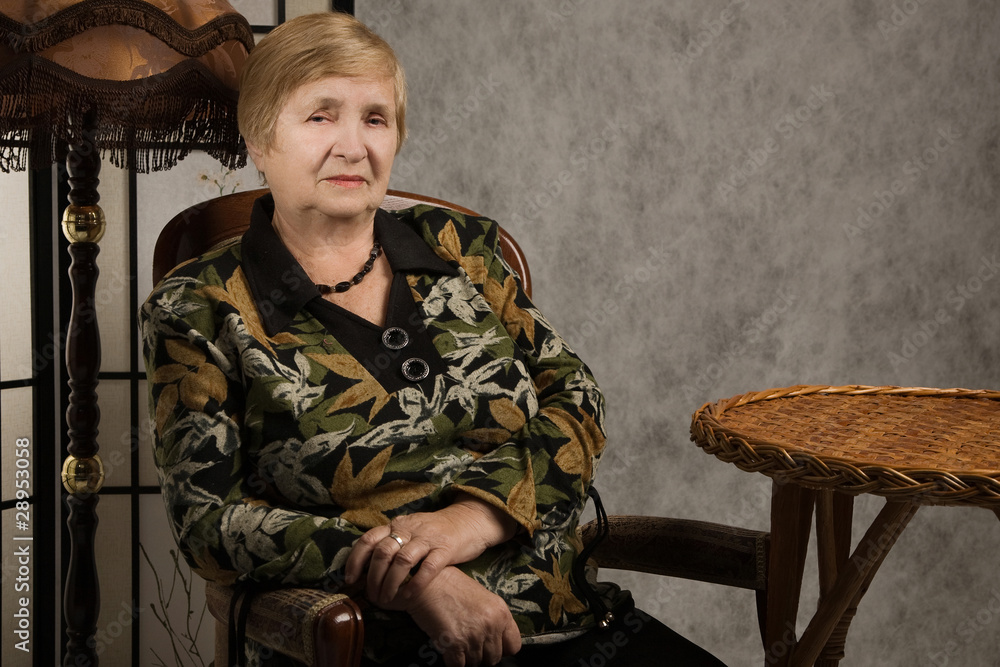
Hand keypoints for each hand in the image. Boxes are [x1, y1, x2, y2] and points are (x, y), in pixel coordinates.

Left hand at [345, 493, 516, 605]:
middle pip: (383, 552)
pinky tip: (409, 596)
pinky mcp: (446, 548)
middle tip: (372, 595)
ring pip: (402, 560)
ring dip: (391, 583)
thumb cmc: (435, 532)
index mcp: (398, 524)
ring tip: (388, 599)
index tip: (350, 580)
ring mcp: (428, 538)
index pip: (368, 539)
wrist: (468, 521)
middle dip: (373, 577)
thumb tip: (365, 568)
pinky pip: (428, 568)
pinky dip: (416, 584)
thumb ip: (391, 543)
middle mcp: (410, 529)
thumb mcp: (410, 531)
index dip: (356, 560)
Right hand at [398, 566, 521, 666]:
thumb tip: (494, 639)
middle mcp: (491, 625)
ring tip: (457, 642)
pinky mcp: (455, 644)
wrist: (426, 581)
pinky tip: (447, 648)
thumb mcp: (481, 597)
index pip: (514, 645)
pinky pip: (458, 666)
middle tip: (469, 644)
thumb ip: (492, 617)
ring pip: (475, 663)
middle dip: (481, 655)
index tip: (491, 647)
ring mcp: (474, 636)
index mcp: (501, 612)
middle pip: (494, 658)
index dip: (502, 649)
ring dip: (466, 657)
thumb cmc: (450, 585)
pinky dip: (452, 661)